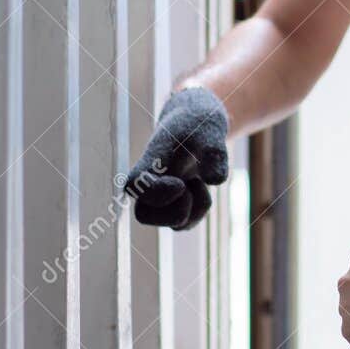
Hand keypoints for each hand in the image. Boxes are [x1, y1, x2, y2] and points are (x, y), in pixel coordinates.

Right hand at [125, 86, 230, 230]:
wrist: (199, 125)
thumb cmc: (200, 125)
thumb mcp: (212, 132)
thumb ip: (215, 154)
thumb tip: (214, 181)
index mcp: (150, 162)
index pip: (134, 186)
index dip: (154, 192)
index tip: (181, 183)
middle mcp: (150, 183)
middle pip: (144, 216)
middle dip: (176, 210)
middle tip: (191, 186)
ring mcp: (162, 197)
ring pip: (173, 224)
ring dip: (195, 208)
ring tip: (199, 181)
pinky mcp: (177, 205)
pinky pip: (187, 223)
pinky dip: (201, 210)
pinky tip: (203, 186)